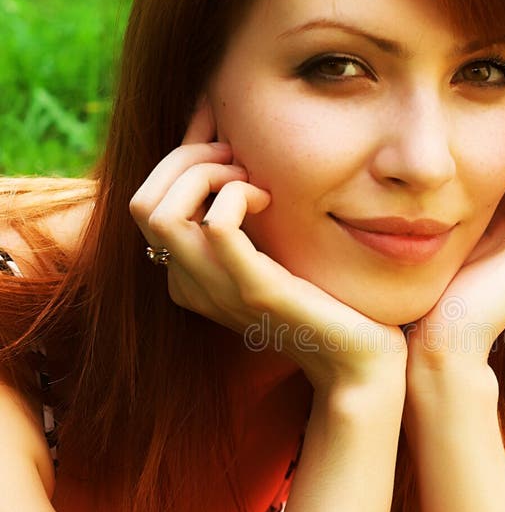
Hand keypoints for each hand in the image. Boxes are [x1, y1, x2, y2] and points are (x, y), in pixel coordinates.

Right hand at [129, 101, 406, 392]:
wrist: (355, 359)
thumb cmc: (321, 300)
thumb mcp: (269, 251)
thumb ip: (243, 218)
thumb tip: (229, 152)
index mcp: (189, 277)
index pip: (146, 205)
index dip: (180, 162)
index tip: (229, 154)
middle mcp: (192, 285)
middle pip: (142, 204)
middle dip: (185, 159)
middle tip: (236, 159)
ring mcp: (219, 290)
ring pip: (161, 212)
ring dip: (204, 173)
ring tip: (248, 178)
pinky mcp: (255, 290)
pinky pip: (217, 225)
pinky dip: (237, 194)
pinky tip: (268, 198)